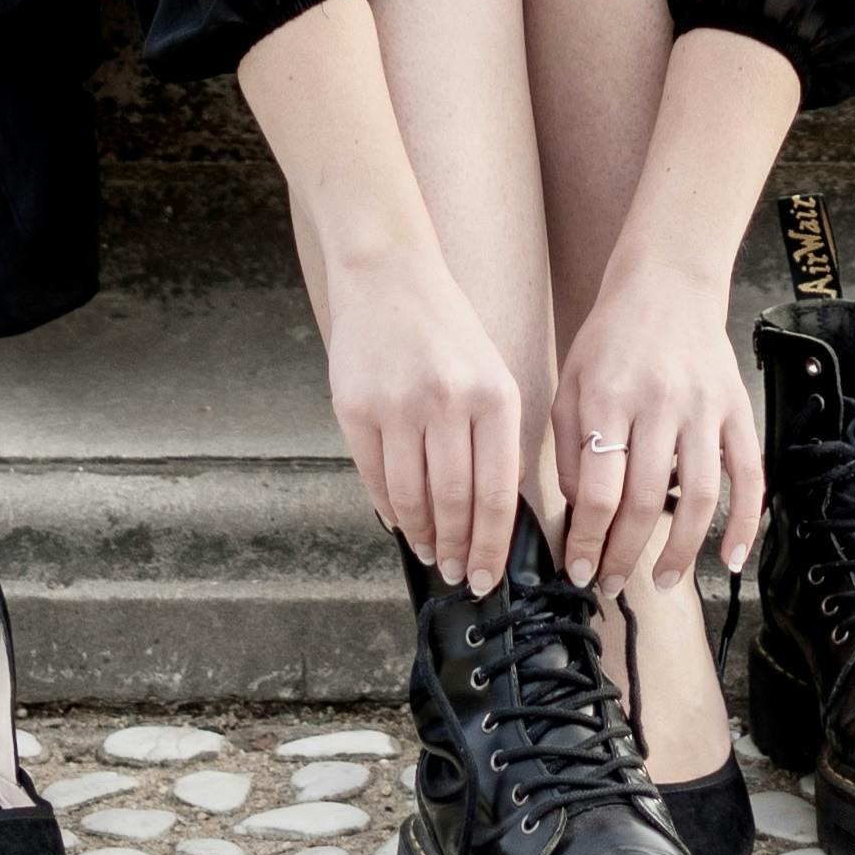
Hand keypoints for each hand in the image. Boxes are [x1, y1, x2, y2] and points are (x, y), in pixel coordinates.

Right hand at [323, 250, 523, 597]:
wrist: (388, 277)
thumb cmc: (446, 330)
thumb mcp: (493, 374)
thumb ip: (500, 438)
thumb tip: (497, 513)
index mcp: (494, 396)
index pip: (497, 493)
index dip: (491, 545)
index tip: (486, 577)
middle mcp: (448, 402)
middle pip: (453, 501)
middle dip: (456, 548)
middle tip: (455, 574)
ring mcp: (398, 405)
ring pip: (411, 496)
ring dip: (421, 534)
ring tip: (428, 552)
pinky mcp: (355, 407)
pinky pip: (372, 476)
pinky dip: (388, 507)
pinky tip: (399, 521)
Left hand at [550, 267, 762, 597]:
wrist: (667, 285)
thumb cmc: (611, 338)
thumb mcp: (571, 382)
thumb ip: (568, 447)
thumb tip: (580, 511)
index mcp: (608, 398)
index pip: (597, 489)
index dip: (587, 539)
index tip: (578, 568)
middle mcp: (659, 405)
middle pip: (645, 501)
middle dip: (624, 554)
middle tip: (609, 583)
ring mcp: (704, 408)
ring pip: (698, 497)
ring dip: (680, 551)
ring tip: (660, 580)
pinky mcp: (738, 410)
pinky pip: (749, 476)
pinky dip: (745, 523)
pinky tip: (730, 559)